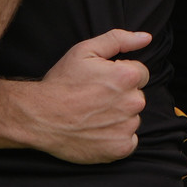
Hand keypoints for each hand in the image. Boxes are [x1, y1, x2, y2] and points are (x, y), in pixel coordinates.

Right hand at [7, 29, 151, 163]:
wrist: (40, 117)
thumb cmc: (62, 83)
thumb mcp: (85, 50)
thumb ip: (118, 39)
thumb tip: (146, 38)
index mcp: (127, 76)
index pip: (140, 74)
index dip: (120, 75)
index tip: (102, 81)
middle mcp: (133, 102)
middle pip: (137, 96)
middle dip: (121, 96)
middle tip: (95, 98)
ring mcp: (128, 127)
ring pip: (132, 118)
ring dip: (119, 117)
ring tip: (93, 115)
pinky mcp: (121, 148)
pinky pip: (129, 140)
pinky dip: (116, 136)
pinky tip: (97, 130)